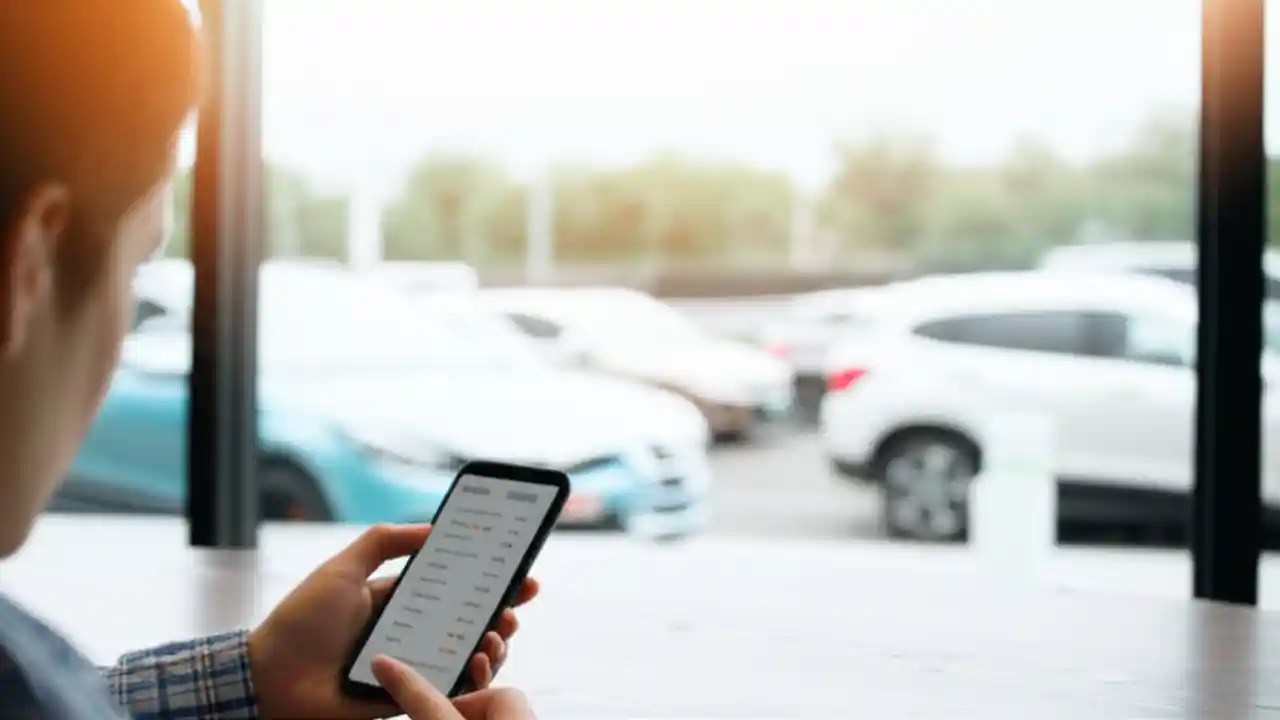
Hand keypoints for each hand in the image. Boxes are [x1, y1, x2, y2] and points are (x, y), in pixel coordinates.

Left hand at [247, 524, 539, 719]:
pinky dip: (472, 676)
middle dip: (502, 609)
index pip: (453, 587)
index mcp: (397, 600)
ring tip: (501, 629)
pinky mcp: (407, 697)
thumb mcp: (342, 569)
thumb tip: (433, 527)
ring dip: (494, 642)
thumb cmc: (300, 622)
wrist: (270, 679)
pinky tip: (480, 658)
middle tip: (520, 601)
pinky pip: (448, 688)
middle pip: (469, 620)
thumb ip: (384, 542)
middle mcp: (409, 632)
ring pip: (467, 655)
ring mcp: (411, 666)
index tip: (518, 568)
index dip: (486, 578)